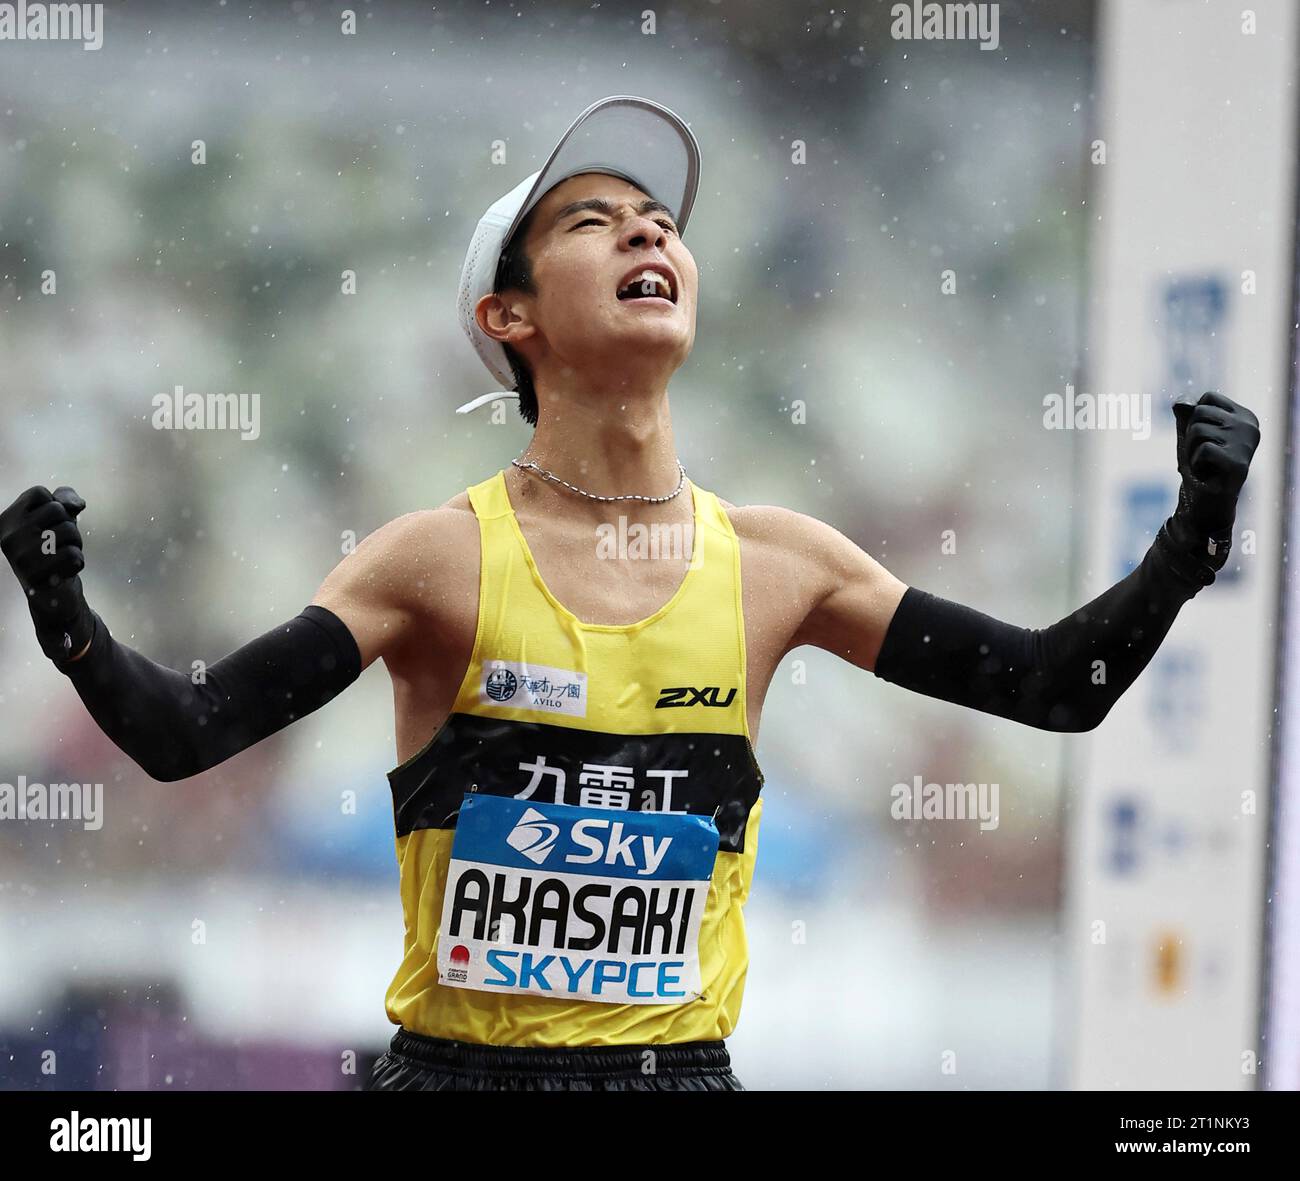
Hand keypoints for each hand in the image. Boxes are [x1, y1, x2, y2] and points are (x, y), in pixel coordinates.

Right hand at [0, 485, 94, 662]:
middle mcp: (8, 537)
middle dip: (69, 525)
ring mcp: (20, 557)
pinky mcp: (36, 577)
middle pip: (58, 510)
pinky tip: (64, 571)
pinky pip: (74, 556)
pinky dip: (78, 562)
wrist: (52, 592)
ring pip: (69, 531)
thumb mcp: (57, 518)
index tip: (48, 524)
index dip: (55, 506)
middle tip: (59, 543)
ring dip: (76, 544)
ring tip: (62, 556)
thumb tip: (75, 505)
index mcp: (6, 520)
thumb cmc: (54, 548)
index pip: (39, 492)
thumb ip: (64, 499)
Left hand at [1169, 391, 1259, 565]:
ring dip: (1189, 449)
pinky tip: (1205, 473)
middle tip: (1200, 454)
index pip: (1208, 398)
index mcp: (1245, 416)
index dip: (1194, 418)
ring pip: (1197, 430)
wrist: (1204, 502)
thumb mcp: (1190, 435)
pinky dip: (1194, 462)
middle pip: (1200, 412)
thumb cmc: (1198, 466)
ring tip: (1202, 463)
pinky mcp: (1239, 463)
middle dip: (1189, 434)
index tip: (1203, 438)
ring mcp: (1247, 444)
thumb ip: (1186, 416)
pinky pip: (1202, 450)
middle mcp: (1250, 426)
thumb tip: (1179, 403)